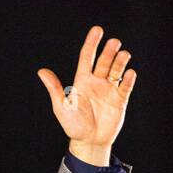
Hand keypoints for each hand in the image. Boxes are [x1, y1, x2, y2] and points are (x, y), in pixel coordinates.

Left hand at [36, 25, 136, 164]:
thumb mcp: (62, 107)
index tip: (97, 30)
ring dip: (120, 62)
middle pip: (104, 62)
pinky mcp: (120, 100)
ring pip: (116, 71)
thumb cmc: (73, 125)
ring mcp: (109, 90)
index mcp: (82, 81)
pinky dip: (129, 80)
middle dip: (109, 51)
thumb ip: (55, 88)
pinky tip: (130, 73)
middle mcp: (97, 82)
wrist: (89, 142)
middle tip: (114, 42)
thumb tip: (42, 71)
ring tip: (124, 54)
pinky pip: (125, 87)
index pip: (87, 57)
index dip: (92, 43)